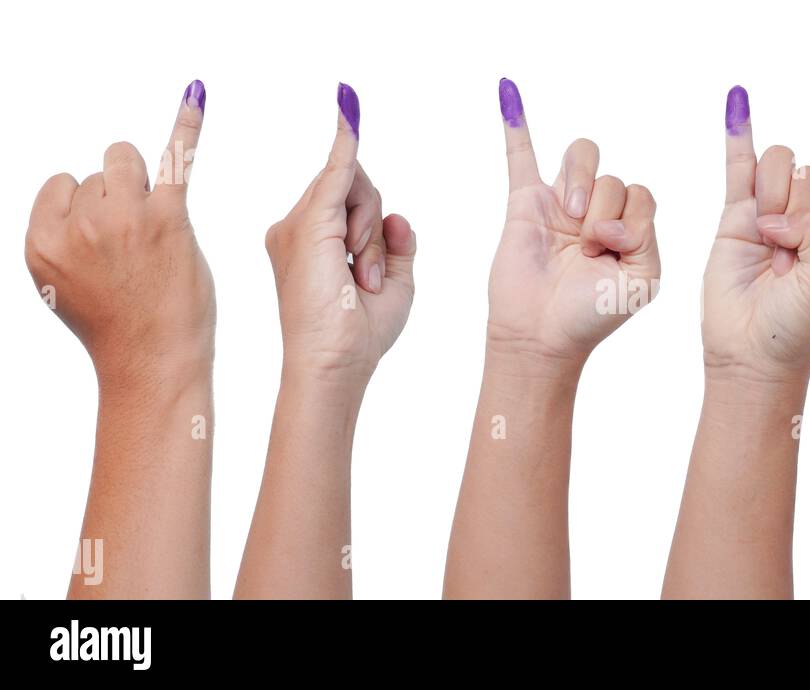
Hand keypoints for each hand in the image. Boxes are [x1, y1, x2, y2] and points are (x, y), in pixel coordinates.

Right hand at [25, 80, 213, 378]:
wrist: (153, 362)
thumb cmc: (117, 324)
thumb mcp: (63, 281)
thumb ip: (62, 236)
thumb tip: (75, 189)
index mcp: (41, 241)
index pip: (62, 184)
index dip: (90, 209)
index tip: (108, 246)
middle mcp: (78, 225)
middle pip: (97, 171)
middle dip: (118, 196)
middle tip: (137, 245)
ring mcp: (123, 218)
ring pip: (126, 159)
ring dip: (142, 184)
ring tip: (155, 231)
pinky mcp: (168, 219)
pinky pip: (175, 157)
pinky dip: (186, 123)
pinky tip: (195, 94)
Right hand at [265, 84, 416, 382]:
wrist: (334, 365)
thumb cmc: (360, 335)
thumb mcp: (396, 286)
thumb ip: (399, 247)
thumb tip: (398, 216)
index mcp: (313, 243)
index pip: (351, 201)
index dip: (368, 206)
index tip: (355, 123)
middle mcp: (296, 228)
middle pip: (355, 190)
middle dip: (375, 229)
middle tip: (370, 278)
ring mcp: (297, 224)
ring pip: (356, 188)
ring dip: (373, 234)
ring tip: (361, 278)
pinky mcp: (309, 222)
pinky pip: (340, 171)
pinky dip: (348, 140)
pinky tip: (350, 108)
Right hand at [485, 78, 660, 366]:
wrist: (542, 336)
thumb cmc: (592, 315)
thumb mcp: (642, 280)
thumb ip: (644, 237)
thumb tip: (609, 214)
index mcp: (629, 229)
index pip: (642, 195)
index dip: (631, 217)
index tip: (613, 249)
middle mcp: (598, 212)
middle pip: (614, 177)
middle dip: (605, 209)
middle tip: (588, 247)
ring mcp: (560, 205)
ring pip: (583, 157)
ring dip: (581, 183)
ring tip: (570, 219)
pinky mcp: (524, 204)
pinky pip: (520, 153)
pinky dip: (515, 120)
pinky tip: (508, 90)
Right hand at [701, 85, 809, 379]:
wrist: (753, 353)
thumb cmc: (800, 327)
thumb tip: (783, 203)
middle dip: (797, 207)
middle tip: (787, 258)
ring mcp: (774, 210)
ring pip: (777, 164)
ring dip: (769, 201)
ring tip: (765, 247)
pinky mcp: (736, 215)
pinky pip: (739, 163)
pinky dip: (740, 131)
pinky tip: (739, 100)